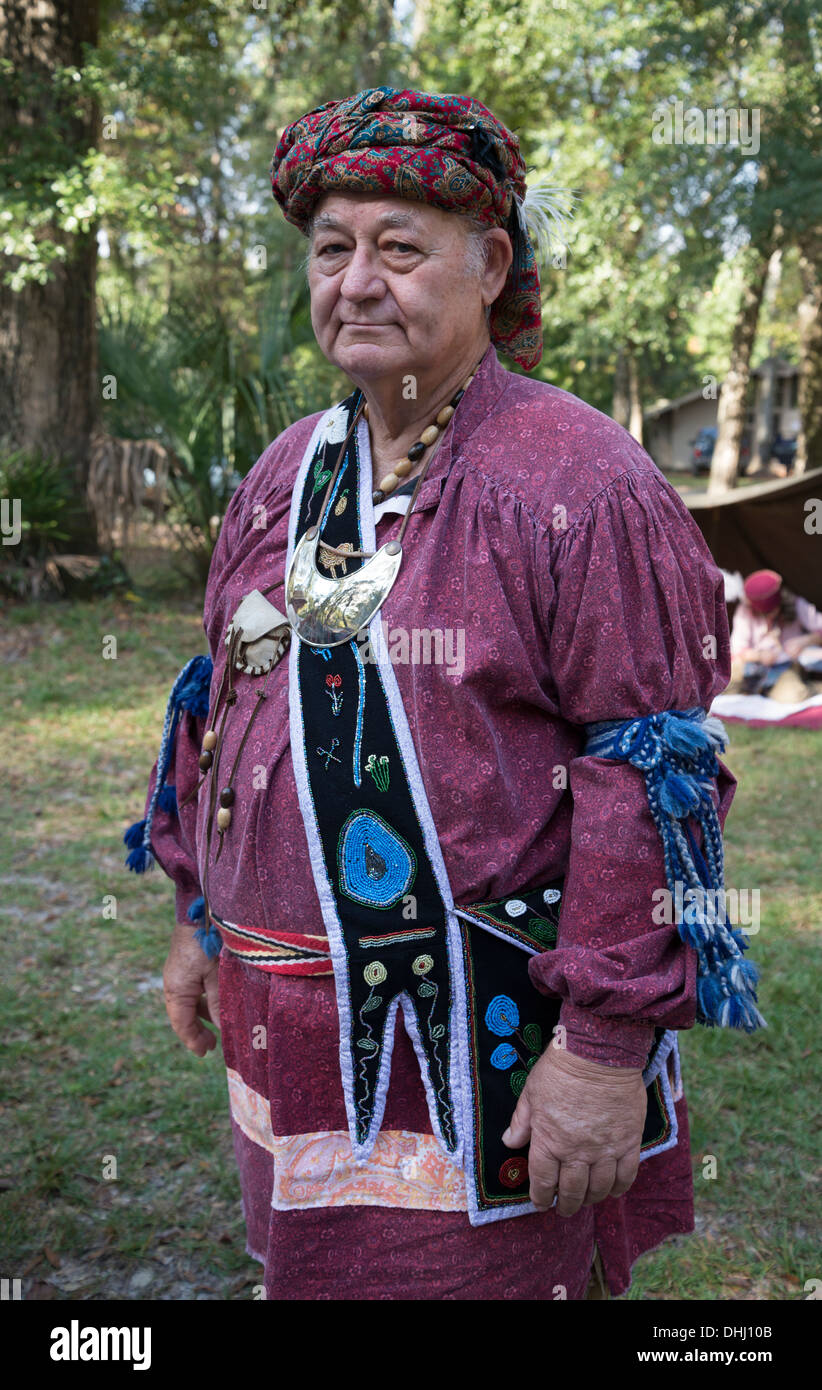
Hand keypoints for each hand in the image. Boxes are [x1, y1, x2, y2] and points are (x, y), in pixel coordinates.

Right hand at [163, 922, 220, 1057]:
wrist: (199, 909)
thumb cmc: (209, 942)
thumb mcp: (217, 975)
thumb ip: (220, 1002)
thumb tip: (224, 1029)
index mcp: (176, 990)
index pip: (182, 1024)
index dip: (193, 1041)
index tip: (206, 1053)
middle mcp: (173, 983)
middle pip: (182, 1016)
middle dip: (196, 1031)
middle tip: (211, 1046)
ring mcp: (177, 973)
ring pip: (187, 1003)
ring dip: (201, 1016)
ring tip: (216, 1028)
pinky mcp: (185, 964)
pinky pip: (191, 990)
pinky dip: (202, 1001)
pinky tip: (215, 1003)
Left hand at [502, 1044, 646, 1216]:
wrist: (599, 1054)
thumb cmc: (560, 1069)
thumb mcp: (531, 1092)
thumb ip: (521, 1121)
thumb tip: (510, 1141)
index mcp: (549, 1141)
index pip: (543, 1180)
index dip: (540, 1197)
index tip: (540, 1203)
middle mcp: (577, 1152)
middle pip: (572, 1191)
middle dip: (566, 1205)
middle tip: (564, 1209)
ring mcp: (605, 1149)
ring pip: (599, 1188)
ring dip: (591, 1199)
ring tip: (586, 1200)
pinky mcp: (628, 1142)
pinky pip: (626, 1175)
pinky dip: (620, 1188)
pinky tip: (614, 1190)